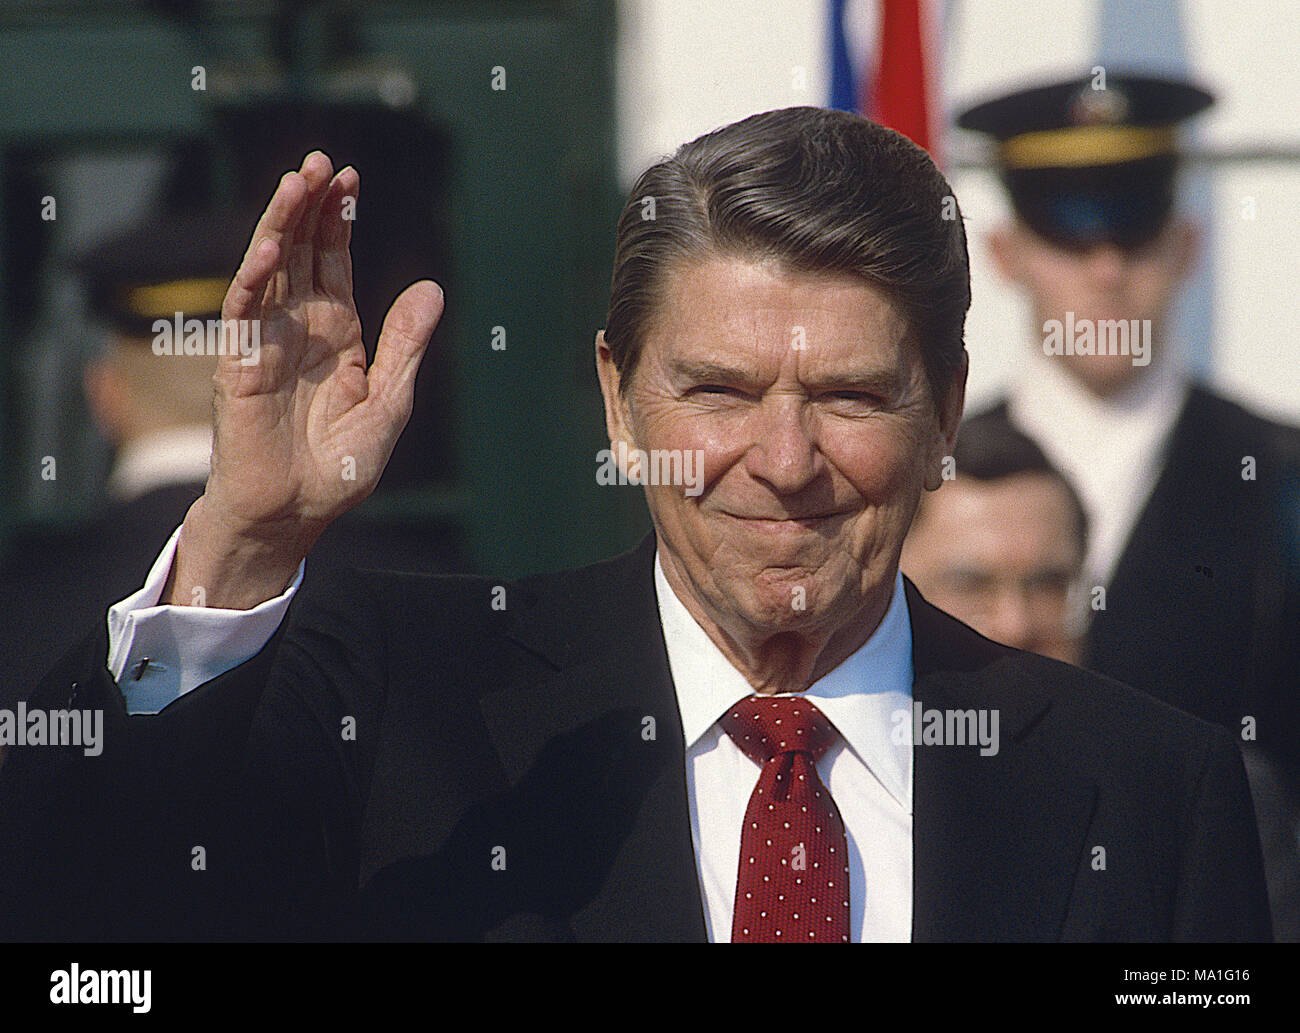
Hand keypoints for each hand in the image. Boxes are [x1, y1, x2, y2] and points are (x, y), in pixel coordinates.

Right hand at [163, 151, 443, 606]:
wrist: (295, 512)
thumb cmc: (339, 466)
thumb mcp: (388, 400)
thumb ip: (405, 345)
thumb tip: (433, 287)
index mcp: (335, 334)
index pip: (334, 263)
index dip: (340, 222)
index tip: (351, 179)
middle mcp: (298, 329)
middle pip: (303, 253)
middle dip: (311, 207)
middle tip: (322, 160)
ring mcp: (265, 341)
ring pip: (271, 269)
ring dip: (281, 224)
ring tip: (297, 180)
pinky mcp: (239, 364)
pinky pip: (244, 312)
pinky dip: (255, 278)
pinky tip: (274, 248)